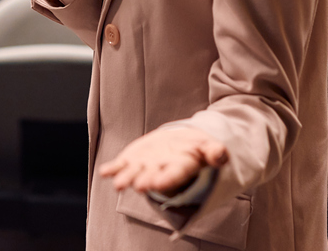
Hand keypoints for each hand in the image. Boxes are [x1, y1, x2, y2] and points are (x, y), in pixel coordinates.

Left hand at [98, 127, 227, 195]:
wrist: (181, 142)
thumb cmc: (196, 147)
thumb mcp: (209, 145)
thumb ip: (214, 152)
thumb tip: (222, 154)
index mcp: (181, 167)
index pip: (175, 175)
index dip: (168, 179)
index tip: (160, 183)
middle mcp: (161, 170)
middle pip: (153, 176)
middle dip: (147, 181)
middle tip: (139, 186)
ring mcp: (145, 166)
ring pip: (134, 174)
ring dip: (126, 178)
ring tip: (119, 184)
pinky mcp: (133, 160)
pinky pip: (121, 165)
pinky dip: (112, 169)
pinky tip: (104, 171)